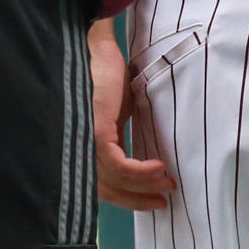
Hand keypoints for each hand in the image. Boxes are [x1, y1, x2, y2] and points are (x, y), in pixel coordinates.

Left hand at [89, 20, 174, 210]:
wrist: (91, 45)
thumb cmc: (101, 65)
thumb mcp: (120, 99)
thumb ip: (125, 119)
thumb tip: (144, 125)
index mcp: (84, 141)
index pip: (101, 179)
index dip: (125, 194)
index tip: (151, 198)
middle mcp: (79, 148)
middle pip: (105, 188)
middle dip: (135, 199)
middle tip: (162, 203)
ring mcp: (85, 144)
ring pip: (114, 181)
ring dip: (145, 187)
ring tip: (169, 186)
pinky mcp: (95, 135)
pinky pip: (120, 166)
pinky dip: (141, 172)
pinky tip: (159, 171)